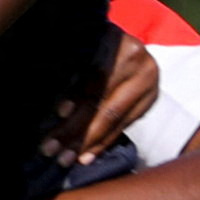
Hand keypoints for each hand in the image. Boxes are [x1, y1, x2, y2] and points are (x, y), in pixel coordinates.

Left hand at [47, 34, 159, 166]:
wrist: (125, 45)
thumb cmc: (88, 46)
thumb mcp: (77, 49)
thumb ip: (67, 68)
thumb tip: (49, 106)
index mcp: (113, 40)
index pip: (93, 74)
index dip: (76, 94)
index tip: (59, 114)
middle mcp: (135, 59)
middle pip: (102, 99)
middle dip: (74, 128)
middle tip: (50, 148)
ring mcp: (147, 80)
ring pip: (113, 117)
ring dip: (87, 142)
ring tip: (65, 158)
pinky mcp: (150, 98)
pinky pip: (125, 125)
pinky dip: (104, 142)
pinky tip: (87, 156)